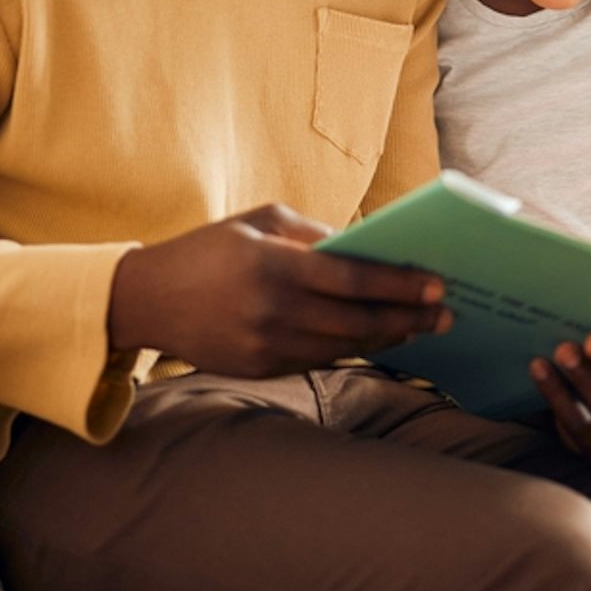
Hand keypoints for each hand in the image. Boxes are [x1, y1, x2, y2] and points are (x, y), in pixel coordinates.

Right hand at [108, 203, 450, 376]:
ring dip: (387, 338)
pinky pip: (319, 361)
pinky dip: (352, 350)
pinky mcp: (259, 369)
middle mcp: (271, 311)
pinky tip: (376, 339)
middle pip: (357, 321)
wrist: (145, 299)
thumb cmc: (209, 249)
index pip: (352, 280)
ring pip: (344, 348)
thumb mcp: (259, 220)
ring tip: (418, 327)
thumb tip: (367, 248)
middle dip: (408, 318)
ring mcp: (265, 346)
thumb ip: (314, 234)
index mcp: (272, 265)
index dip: (399, 286)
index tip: (437, 285)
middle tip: (445, 315)